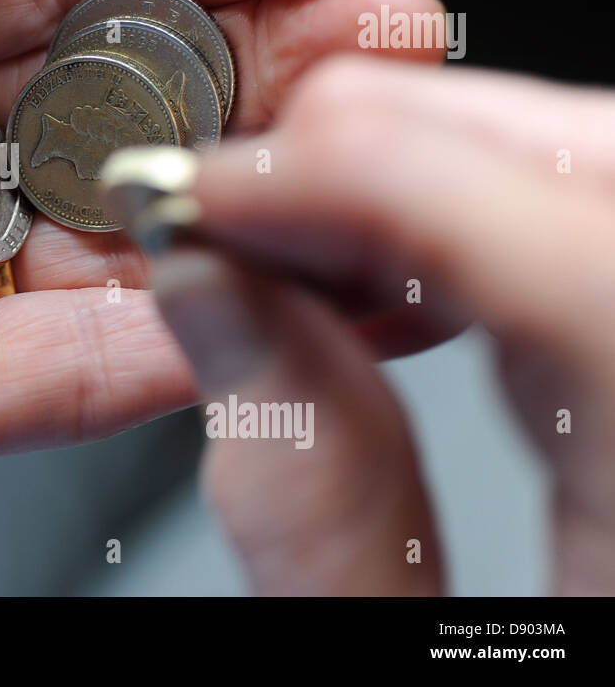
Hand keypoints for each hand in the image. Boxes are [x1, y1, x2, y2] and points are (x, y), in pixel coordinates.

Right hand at [143, 57, 614, 593]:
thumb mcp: (386, 655)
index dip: (359, 180)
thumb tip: (207, 294)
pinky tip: (371, 265)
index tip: (201, 195)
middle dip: (382, 143)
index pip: (574, 257)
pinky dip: (465, 217)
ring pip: (581, 169)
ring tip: (277, 236)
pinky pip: (579, 219)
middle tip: (229, 201)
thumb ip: (303, 492)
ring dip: (414, 174)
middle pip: (585, 164)